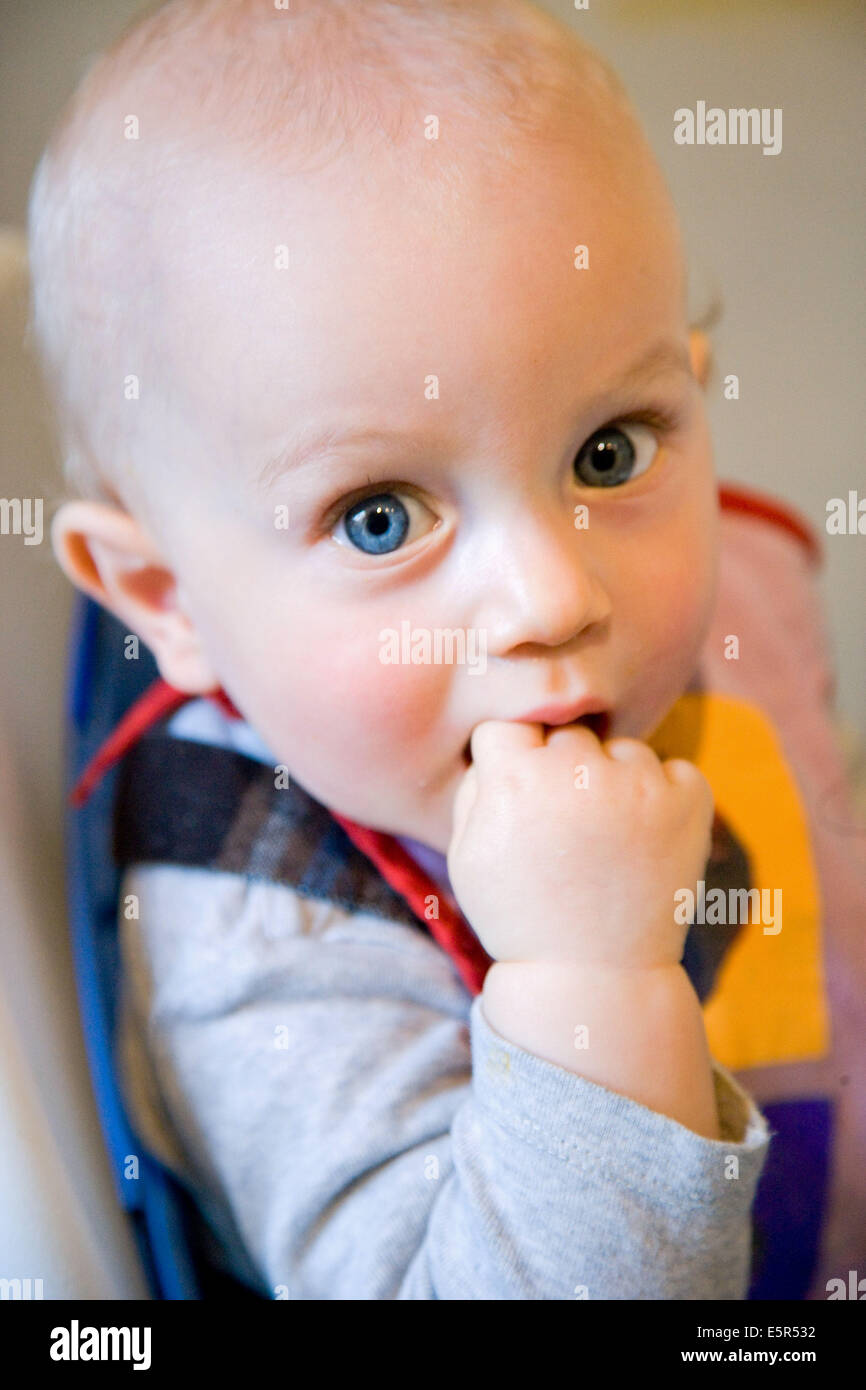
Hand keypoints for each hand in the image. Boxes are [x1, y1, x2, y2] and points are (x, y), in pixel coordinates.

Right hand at [447, 720, 712, 970]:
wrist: (594, 977)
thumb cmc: (519, 914)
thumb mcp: (467, 854)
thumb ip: (476, 783)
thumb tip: (503, 736)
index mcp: (518, 777)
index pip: (510, 723)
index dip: (513, 759)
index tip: (522, 799)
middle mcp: (580, 770)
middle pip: (568, 734)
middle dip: (564, 770)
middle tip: (566, 830)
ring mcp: (641, 784)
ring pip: (623, 751)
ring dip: (616, 784)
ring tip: (606, 846)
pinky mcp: (689, 800)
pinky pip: (674, 770)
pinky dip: (663, 799)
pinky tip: (643, 845)